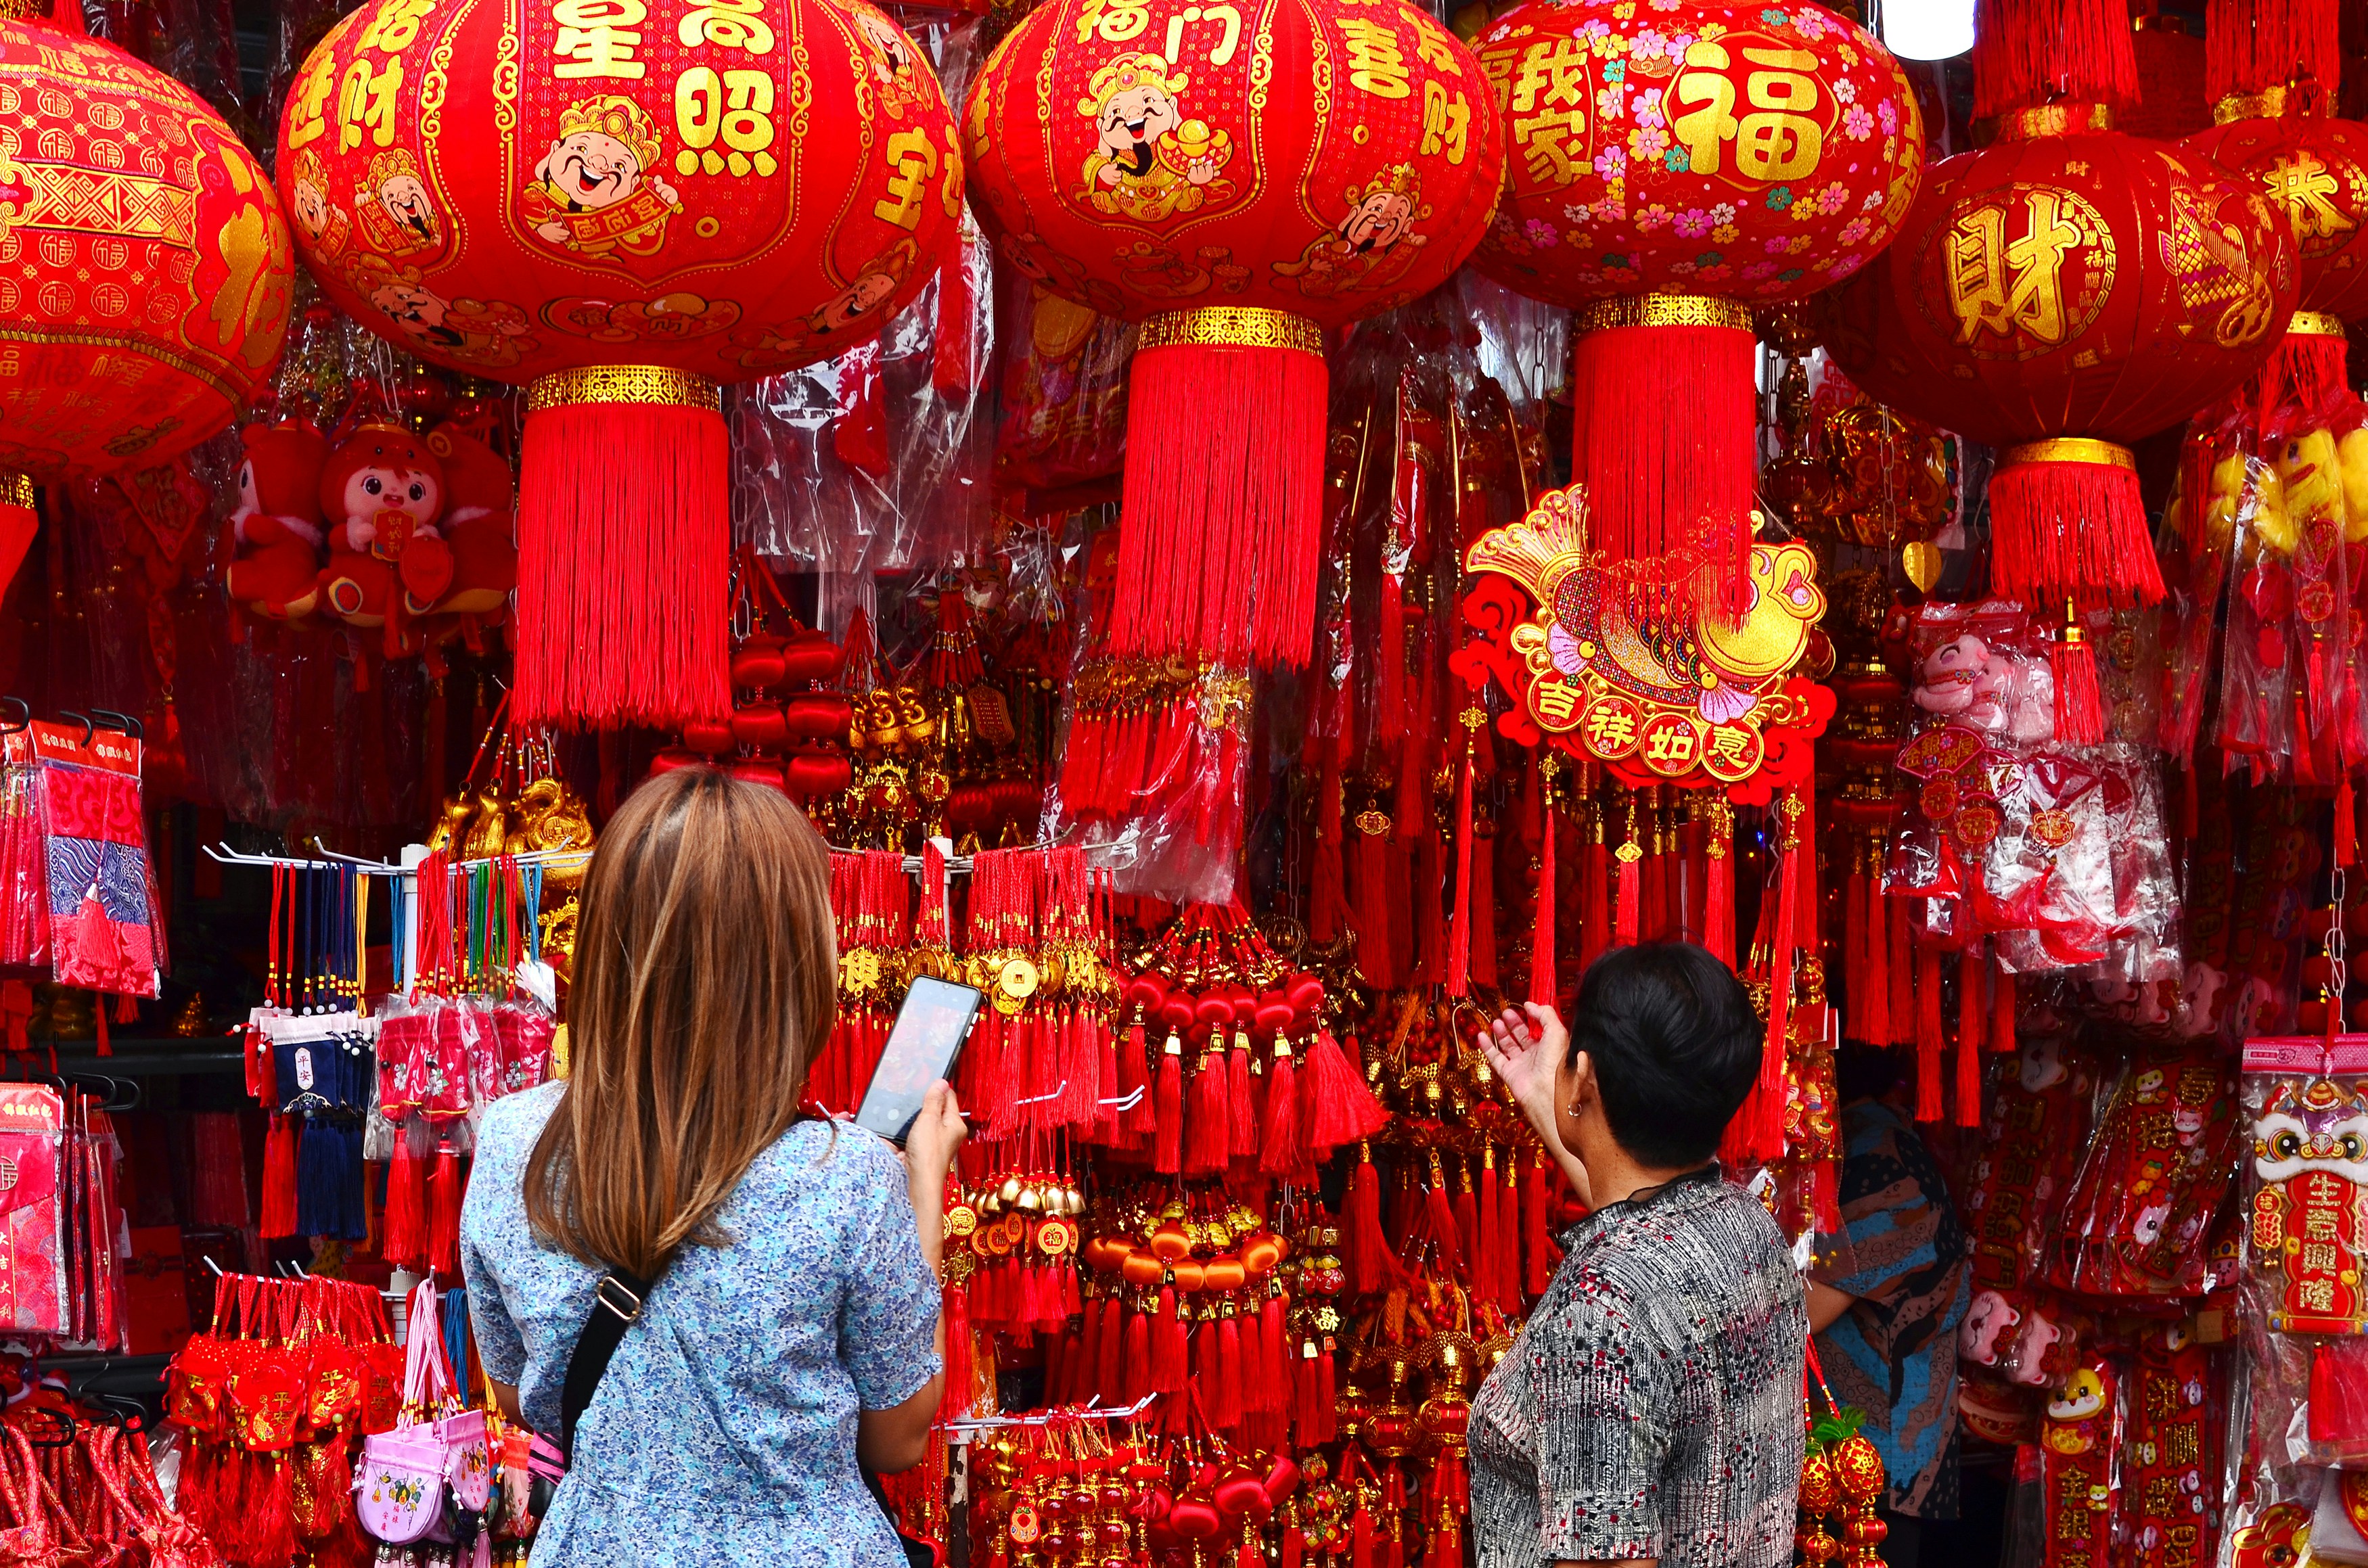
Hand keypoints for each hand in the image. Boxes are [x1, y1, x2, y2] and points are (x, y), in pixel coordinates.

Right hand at [902, 1080, 966, 1184]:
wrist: (919, 1183)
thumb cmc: (928, 1155)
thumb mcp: (929, 1120)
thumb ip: (934, 1100)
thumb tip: (941, 1081)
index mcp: (956, 1123)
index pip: (949, 1097)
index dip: (937, 1088)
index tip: (924, 1079)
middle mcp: (949, 1132)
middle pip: (937, 1109)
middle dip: (924, 1103)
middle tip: (911, 1095)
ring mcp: (937, 1142)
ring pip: (926, 1121)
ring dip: (915, 1117)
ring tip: (904, 1112)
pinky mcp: (925, 1150)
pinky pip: (917, 1134)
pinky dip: (909, 1130)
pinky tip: (900, 1128)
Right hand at [1480, 1003, 1565, 1141]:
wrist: (1546, 1090)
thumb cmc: (1556, 1064)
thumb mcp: (1556, 1031)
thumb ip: (1545, 1014)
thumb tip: (1531, 1005)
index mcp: (1550, 1045)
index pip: (1539, 1028)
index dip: (1531, 1017)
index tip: (1524, 1007)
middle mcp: (1536, 1055)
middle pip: (1522, 1035)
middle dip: (1514, 1023)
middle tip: (1506, 1012)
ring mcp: (1521, 1064)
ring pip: (1508, 1045)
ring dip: (1501, 1032)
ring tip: (1497, 1022)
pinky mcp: (1509, 1073)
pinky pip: (1495, 1057)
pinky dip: (1487, 1046)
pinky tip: (1482, 1036)